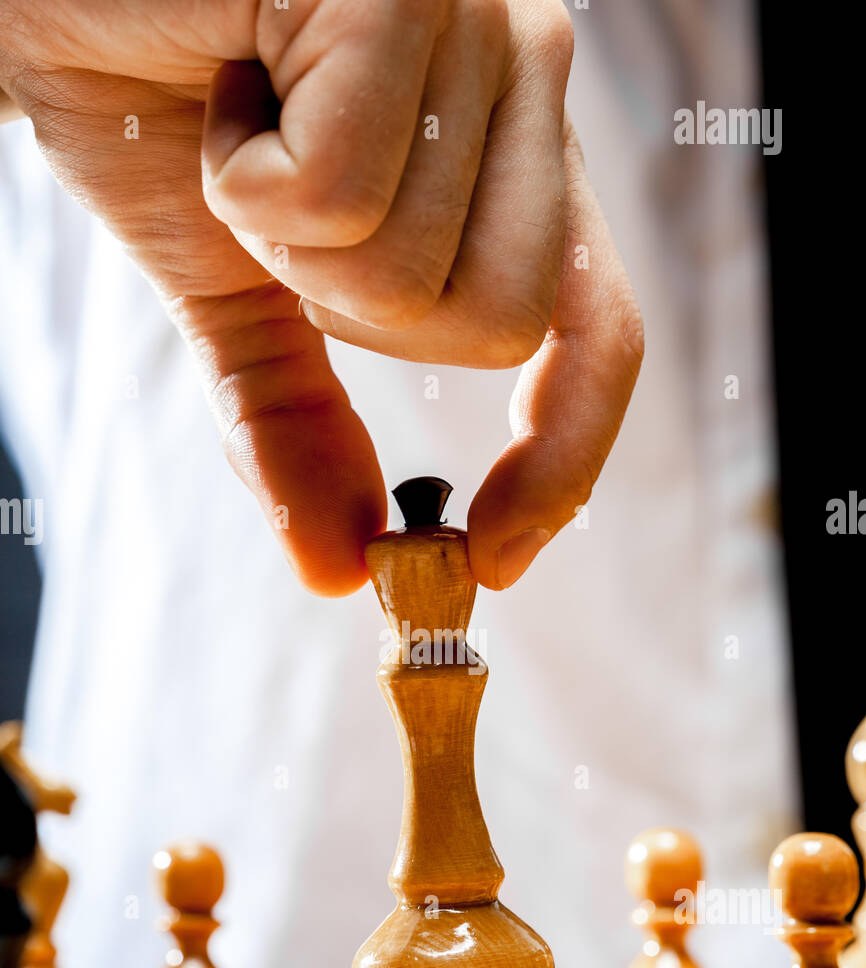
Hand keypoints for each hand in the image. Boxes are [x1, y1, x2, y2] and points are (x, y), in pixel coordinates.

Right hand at [0, 0, 641, 594]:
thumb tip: (341, 568)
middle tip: (281, 217)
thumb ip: (298, 421)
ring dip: (287, 242)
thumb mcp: (240, 296)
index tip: (498, 554)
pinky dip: (243, 178)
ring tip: (241, 130)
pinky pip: (336, 197)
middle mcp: (527, 74)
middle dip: (360, 315)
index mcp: (514, 151)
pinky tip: (223, 84)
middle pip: (502, 324)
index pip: (600, 332)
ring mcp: (476, 18)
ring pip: (418, 272)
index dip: (563, 455)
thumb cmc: (155, 111)